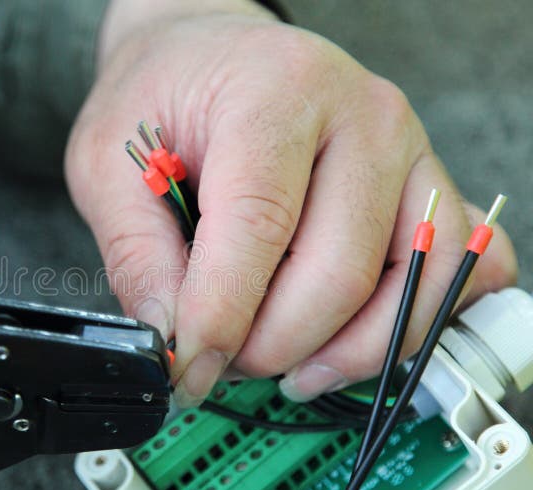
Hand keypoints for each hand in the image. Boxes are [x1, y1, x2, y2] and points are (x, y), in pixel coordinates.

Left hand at [65, 0, 516, 405]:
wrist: (212, 55)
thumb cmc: (167, 96)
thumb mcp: (108, 160)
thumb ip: (137, 253)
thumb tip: (174, 341)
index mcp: (274, 94)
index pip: (260, 227)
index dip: (222, 318)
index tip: (190, 368)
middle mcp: (361, 117)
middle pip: (336, 274)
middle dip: (272, 346)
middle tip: (224, 361)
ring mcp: (409, 152)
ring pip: (403, 290)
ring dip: (337, 353)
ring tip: (277, 362)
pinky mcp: (429, 188)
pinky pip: (448, 276)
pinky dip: (402, 327)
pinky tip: (343, 338)